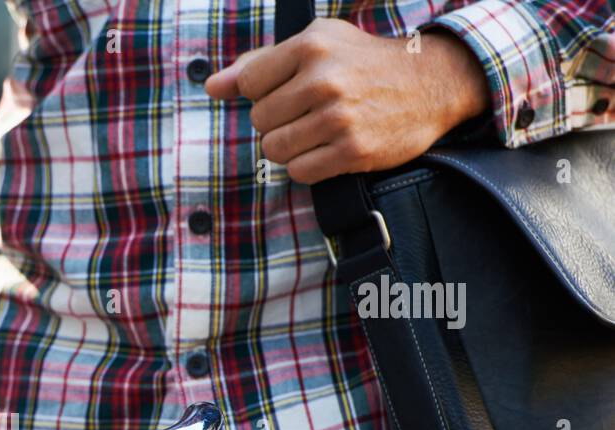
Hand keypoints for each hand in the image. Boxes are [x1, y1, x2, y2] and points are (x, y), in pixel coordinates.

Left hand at [205, 19, 490, 184]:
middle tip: (308, 113)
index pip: (249, 84)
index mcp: (311, 47)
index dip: (263, 93)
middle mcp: (324, 80)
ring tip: (317, 132)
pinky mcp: (352, 151)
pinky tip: (329, 149)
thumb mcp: (315, 46)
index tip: (289, 90)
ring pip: (275, 150)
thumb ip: (259, 65)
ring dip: (290, 147)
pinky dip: (309, 167)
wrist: (430, 83)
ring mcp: (338, 118)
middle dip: (278, 121)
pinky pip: (300, 172)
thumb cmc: (362, 63)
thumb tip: (211, 87)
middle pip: (259, 121)